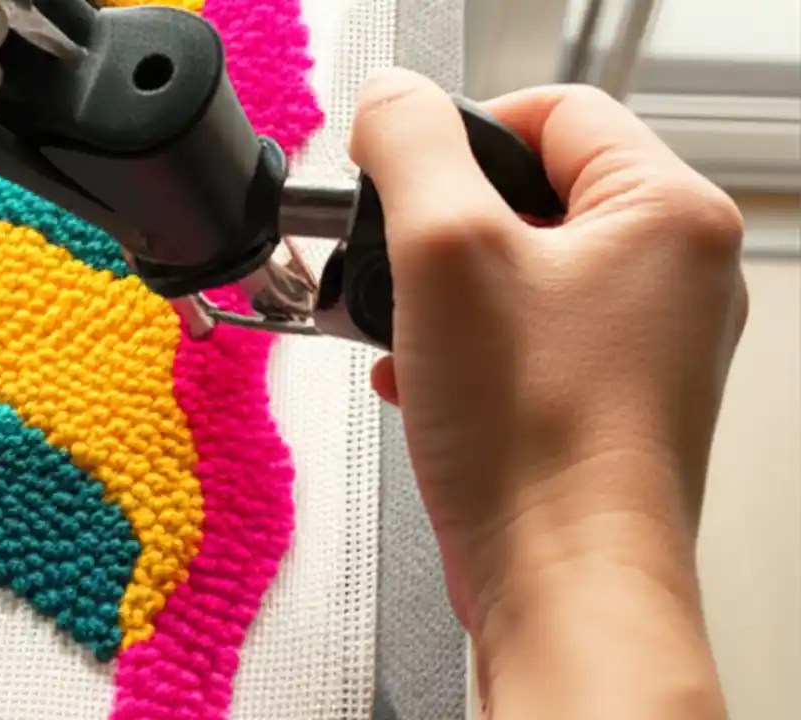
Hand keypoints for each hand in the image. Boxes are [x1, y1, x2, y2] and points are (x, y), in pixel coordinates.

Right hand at [350, 70, 744, 717]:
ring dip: (442, 293)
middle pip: (533, 192)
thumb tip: (389, 100)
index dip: (461, 130)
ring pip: (519, 270)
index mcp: (667, 212)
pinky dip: (462, 345)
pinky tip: (422, 381)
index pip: (555, 109)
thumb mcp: (444, 248)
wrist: (558, 584)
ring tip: (406, 333)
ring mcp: (643, 340)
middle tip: (398, 263)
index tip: (399, 173)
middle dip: (442, 227)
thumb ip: (408, 144)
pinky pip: (522, 335)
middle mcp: (673, 273)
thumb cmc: (533, 439)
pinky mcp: (604, 396)